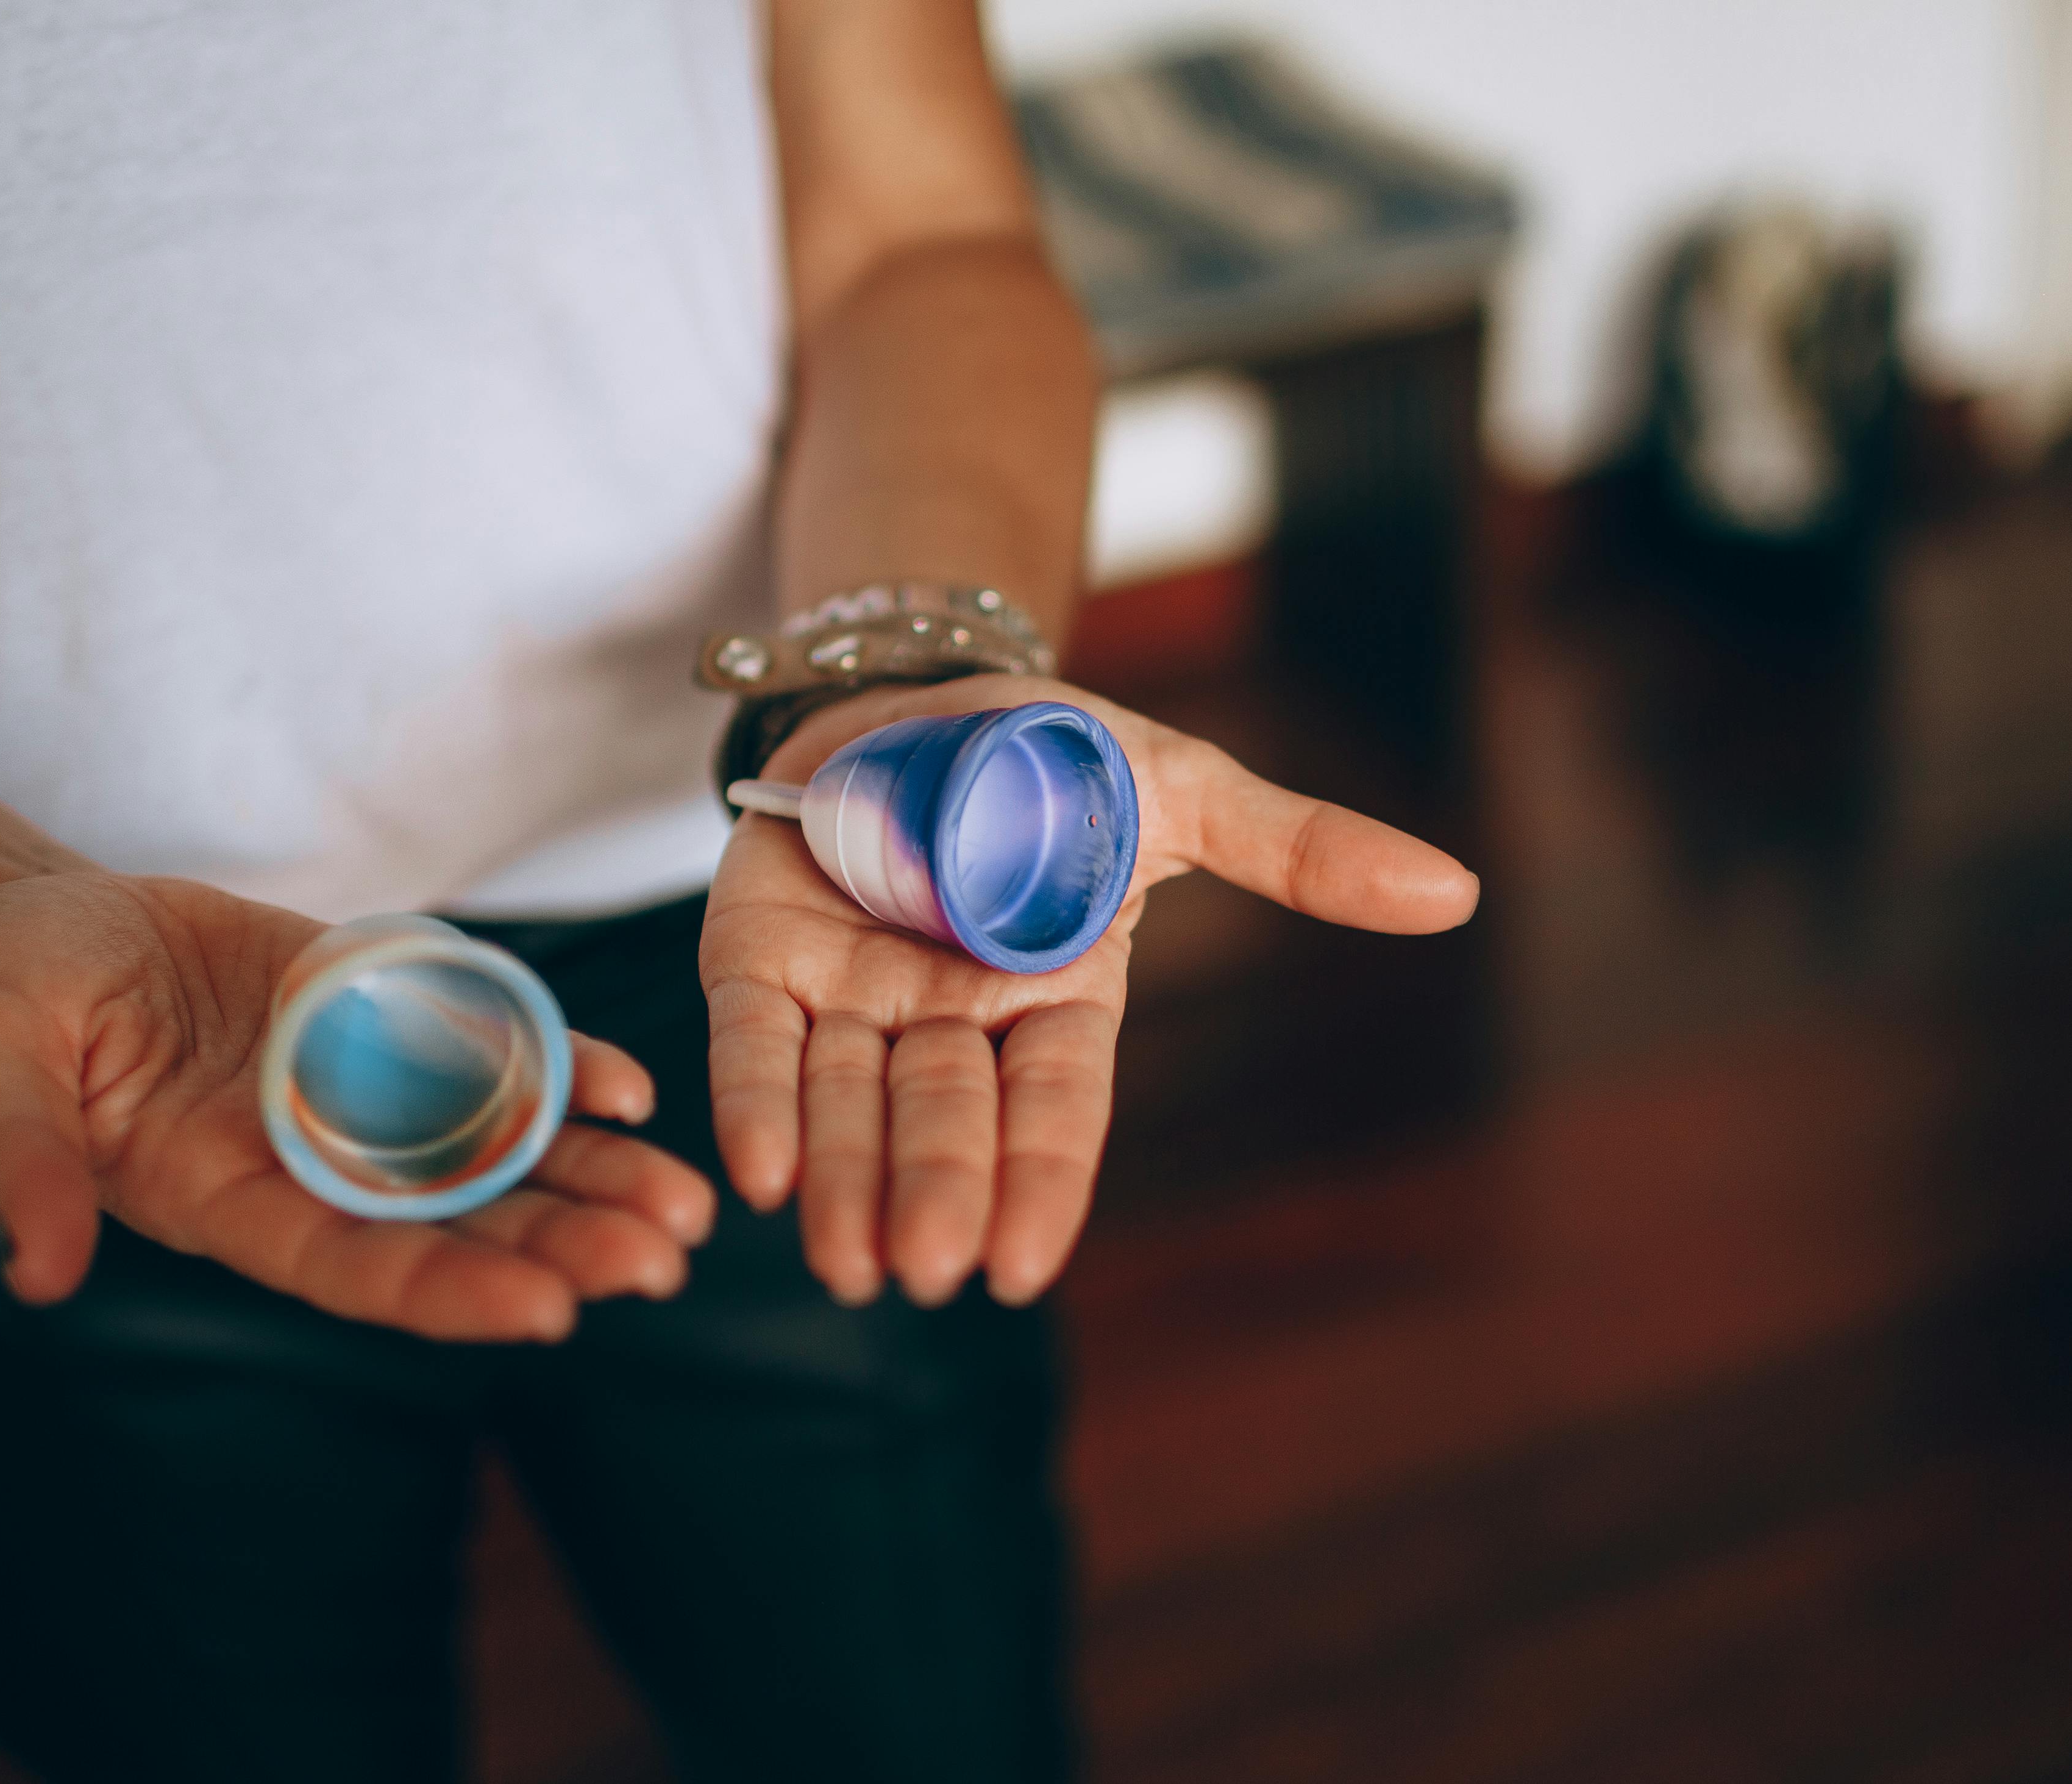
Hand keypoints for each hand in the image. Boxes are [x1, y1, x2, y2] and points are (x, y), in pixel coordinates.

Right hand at [0, 874, 714, 1339]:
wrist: (55, 928)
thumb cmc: (9, 999)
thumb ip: (19, 1156)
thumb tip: (35, 1269)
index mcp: (223, 1198)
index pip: (347, 1266)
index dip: (444, 1293)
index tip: (547, 1315)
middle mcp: (309, 1165)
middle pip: (450, 1227)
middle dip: (558, 1248)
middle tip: (666, 1263)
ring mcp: (354, 1097)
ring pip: (490, 1157)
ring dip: (590, 1182)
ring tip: (689, 1207)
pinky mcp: (383, 1019)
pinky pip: (485, 1058)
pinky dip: (559, 1075)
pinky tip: (632, 1091)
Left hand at [699, 674, 1478, 1308]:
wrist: (917, 686)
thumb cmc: (1056, 756)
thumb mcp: (1179, 791)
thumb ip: (1297, 849)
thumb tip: (1457, 890)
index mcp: (1054, 997)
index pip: (1055, 1108)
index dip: (1040, 1181)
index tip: (1021, 1265)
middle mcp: (950, 1017)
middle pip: (944, 1121)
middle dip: (934, 1194)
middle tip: (922, 1274)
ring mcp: (851, 993)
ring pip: (847, 1103)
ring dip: (843, 1185)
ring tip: (840, 1265)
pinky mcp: (761, 957)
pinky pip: (756, 1040)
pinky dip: (755, 1104)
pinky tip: (755, 1177)